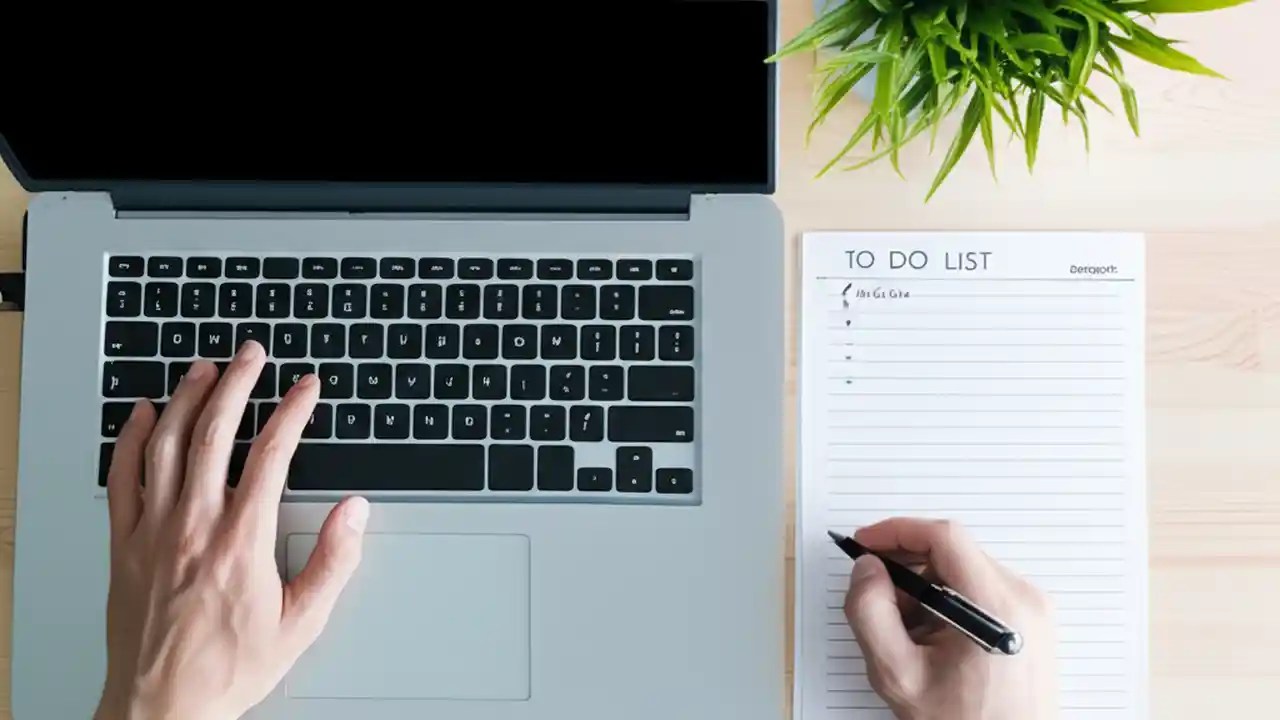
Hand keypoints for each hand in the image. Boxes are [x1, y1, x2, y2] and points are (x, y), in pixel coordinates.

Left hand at [95, 342, 368, 719]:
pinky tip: (144, 414)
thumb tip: (355, 512)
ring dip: (188, 398)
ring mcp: (153, 532)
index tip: (306, 388)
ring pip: (167, 446)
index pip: (272, 456)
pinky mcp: (123, 546)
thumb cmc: (229, 669)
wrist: (162, 707)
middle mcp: (194, 527)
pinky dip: (131, 439)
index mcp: (242, 542)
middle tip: (252, 354)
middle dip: (237, 383)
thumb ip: (333, 562)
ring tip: (205, 368)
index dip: (293, 412)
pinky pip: (122, 478)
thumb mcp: (302, 623)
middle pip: (214, 433)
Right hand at [843, 518, 1057, 719]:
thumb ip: (871, 614)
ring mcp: (1032, 608)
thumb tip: (866, 569)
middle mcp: (1023, 598)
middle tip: (879, 598)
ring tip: (908, 633)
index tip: (866, 543)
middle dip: (907, 568)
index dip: (897, 531)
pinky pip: (981, 590)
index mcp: (996, 605)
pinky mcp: (1030, 620)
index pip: (944, 537)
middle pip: (952, 552)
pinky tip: (933, 639)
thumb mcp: (898, 675)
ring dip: (926, 588)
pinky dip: (948, 602)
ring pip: (964, 570)